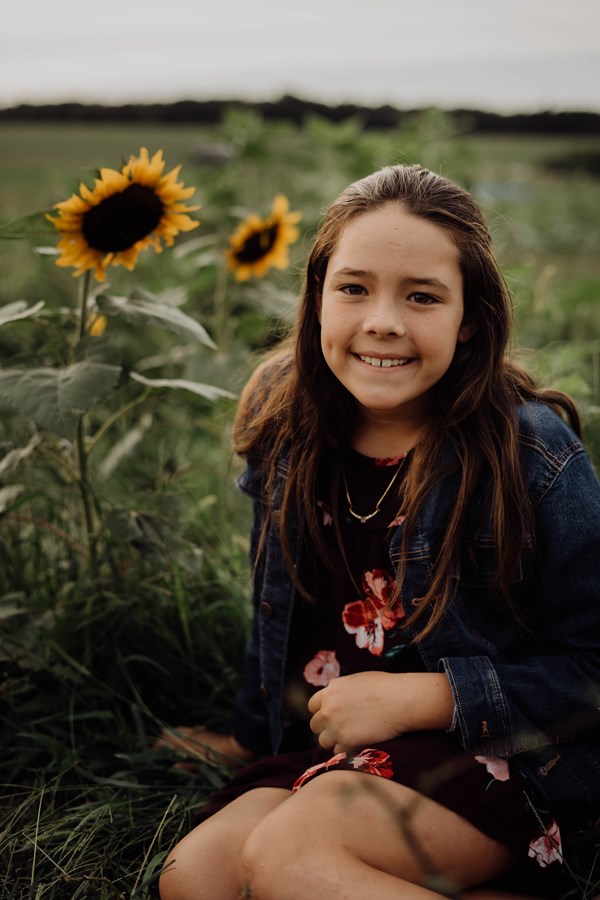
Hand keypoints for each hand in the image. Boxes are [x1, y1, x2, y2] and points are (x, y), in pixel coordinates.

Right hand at [154, 726, 255, 767]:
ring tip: (170, 740)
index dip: (160, 745)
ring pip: (182, 730)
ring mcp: (199, 732)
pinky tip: (189, 737)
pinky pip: (192, 730)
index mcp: (189, 743)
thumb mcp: (204, 766)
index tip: (153, 750)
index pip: (169, 741)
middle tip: (159, 745)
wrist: (238, 747)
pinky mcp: (206, 732)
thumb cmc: (221, 759)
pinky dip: (186, 733)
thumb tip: (174, 765)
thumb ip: (188, 766)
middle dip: (165, 738)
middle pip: (174, 732)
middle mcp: (192, 735)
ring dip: (174, 734)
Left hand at [307, 671, 454, 753]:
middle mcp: (329, 707)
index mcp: (331, 690)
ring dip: (335, 741)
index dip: (322, 711)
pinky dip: (346, 750)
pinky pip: (338, 752)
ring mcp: (336, 726)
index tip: (331, 717)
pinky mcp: (347, 742)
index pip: (313, 706)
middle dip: (326, 728)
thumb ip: (340, 691)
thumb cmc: (385, 688)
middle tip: (341, 730)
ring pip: (323, 741)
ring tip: (352, 737)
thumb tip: (334, 700)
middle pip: (315, 725)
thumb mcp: (357, 681)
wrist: (401, 700)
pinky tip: (359, 743)